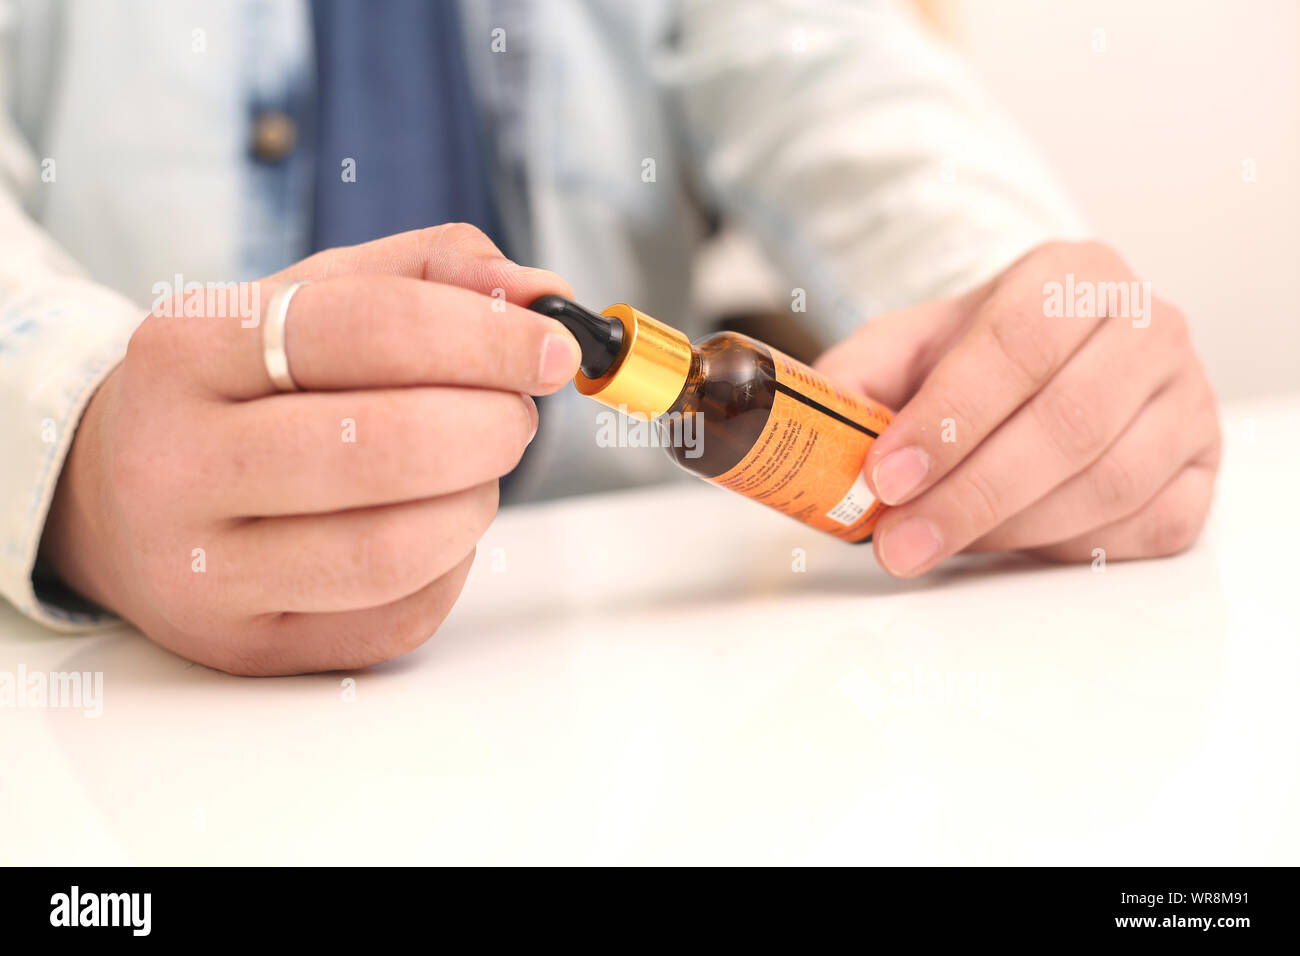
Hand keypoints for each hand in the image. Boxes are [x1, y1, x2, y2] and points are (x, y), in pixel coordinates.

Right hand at [39, 224, 580, 673]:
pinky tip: (428, 529)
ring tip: (471, 470)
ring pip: (395, 550)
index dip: (486, 338)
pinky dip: (449, 566)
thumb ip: (428, 273)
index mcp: (188, 350)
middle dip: (491, 425)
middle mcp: (178, 464)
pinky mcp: (248, 647)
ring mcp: (205, 572)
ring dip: (476, 502)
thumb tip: (542, 296)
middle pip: (387, 448)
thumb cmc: (236, 390)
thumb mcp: (304, 298)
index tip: (552, 348)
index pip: (369, 331)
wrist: (114, 498)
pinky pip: (399, 617)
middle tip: (513, 414)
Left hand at [815, 240, 1220, 576]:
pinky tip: (1013, 542)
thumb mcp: (902, 349)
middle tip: (898, 542)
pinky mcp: (1202, 465)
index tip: (887, 477)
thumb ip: (851, 385)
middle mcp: (1149, 325)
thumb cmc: (971, 359)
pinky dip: (1069, 546)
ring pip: (1108, 481)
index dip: (949, 420)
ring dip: (1011, 529)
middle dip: (970, 496)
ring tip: (937, 545)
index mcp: (1073, 275)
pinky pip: (1146, 526)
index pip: (1018, 344)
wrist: (1047, 362)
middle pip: (1068, 423)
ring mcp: (1188, 397)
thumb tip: (814, 451)